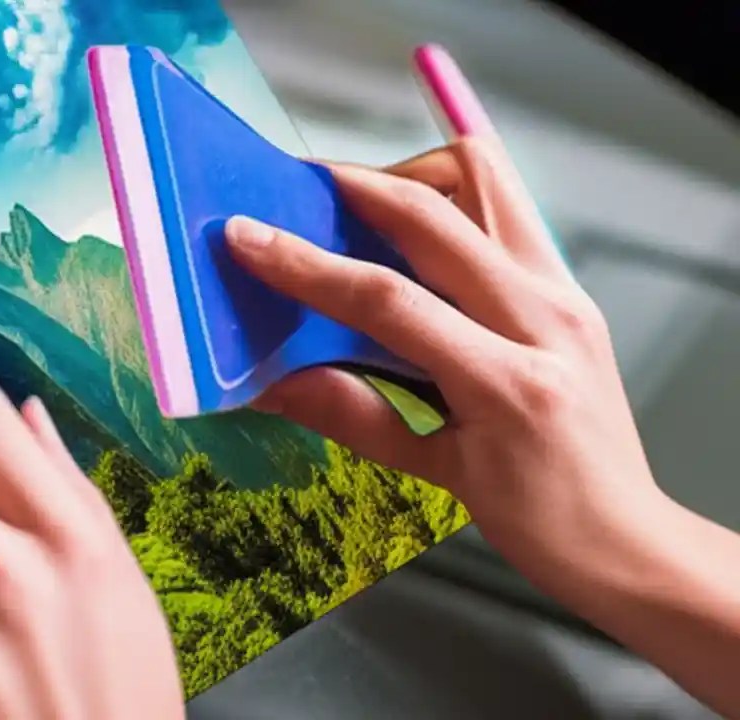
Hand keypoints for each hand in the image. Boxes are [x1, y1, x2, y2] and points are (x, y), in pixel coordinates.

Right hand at [227, 135, 653, 564]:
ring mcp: (566, 292)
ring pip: (487, 181)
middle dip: (356, 187)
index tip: (248, 236)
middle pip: (438, 212)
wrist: (628, 535)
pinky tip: (411, 235)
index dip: (308, 264)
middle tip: (299, 192)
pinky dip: (449, 200)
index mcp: (508, 382)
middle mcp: (547, 318)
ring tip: (362, 207)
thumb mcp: (438, 477)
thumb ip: (352, 416)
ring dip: (415, 176)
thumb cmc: (539, 521)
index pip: (389, 299)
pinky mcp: (570, 286)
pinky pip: (504, 208)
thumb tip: (268, 380)